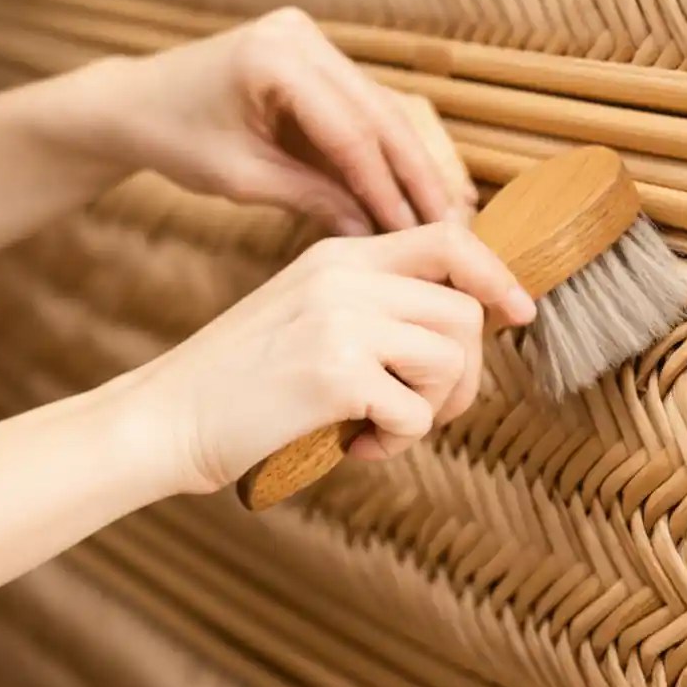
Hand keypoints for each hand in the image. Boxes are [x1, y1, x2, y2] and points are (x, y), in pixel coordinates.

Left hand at [66, 8, 476, 235]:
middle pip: (379, 114)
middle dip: (416, 175)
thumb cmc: (176, 138)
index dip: (387, 189)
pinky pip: (362, 107)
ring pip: (380, 109)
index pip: (350, 134)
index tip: (415, 235)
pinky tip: (413, 187)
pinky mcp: (314, 53)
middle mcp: (300, 36)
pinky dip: (384, 149)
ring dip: (410, 163)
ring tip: (444, 212)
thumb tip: (376, 234)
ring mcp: (310, 38)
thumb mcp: (242, 179)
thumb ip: (311, 199)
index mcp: (273, 58)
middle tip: (452, 225)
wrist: (136, 103)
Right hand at [101, 223, 536, 494]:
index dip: (496, 276)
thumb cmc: (240, 380)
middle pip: (464, 314)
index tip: (520, 312)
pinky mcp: (336, 375)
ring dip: (431, 411)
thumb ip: (372, 304)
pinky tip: (350, 445)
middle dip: (463, 376)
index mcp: (339, 257)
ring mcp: (340, 322)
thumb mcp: (306, 314)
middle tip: (423, 412)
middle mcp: (344, 278)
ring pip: (450, 362)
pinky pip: (416, 415)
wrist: (166, 416)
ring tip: (380, 428)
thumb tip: (465, 322)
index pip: (449, 240)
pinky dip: (395, 443)